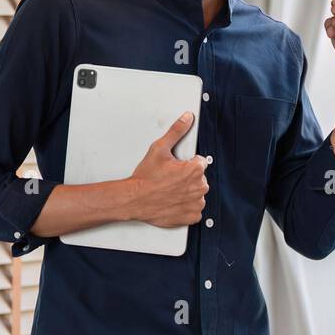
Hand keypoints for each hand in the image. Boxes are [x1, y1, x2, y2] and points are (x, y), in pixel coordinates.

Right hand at [128, 112, 207, 227]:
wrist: (134, 200)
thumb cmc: (146, 178)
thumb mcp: (159, 149)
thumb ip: (176, 131)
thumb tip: (187, 118)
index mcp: (195, 169)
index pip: (200, 162)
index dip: (187, 163)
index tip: (176, 168)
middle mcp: (199, 187)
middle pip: (199, 178)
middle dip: (187, 178)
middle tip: (170, 179)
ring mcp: (196, 203)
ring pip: (198, 194)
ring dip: (188, 192)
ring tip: (170, 191)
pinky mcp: (192, 216)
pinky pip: (195, 210)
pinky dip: (186, 207)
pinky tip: (174, 202)